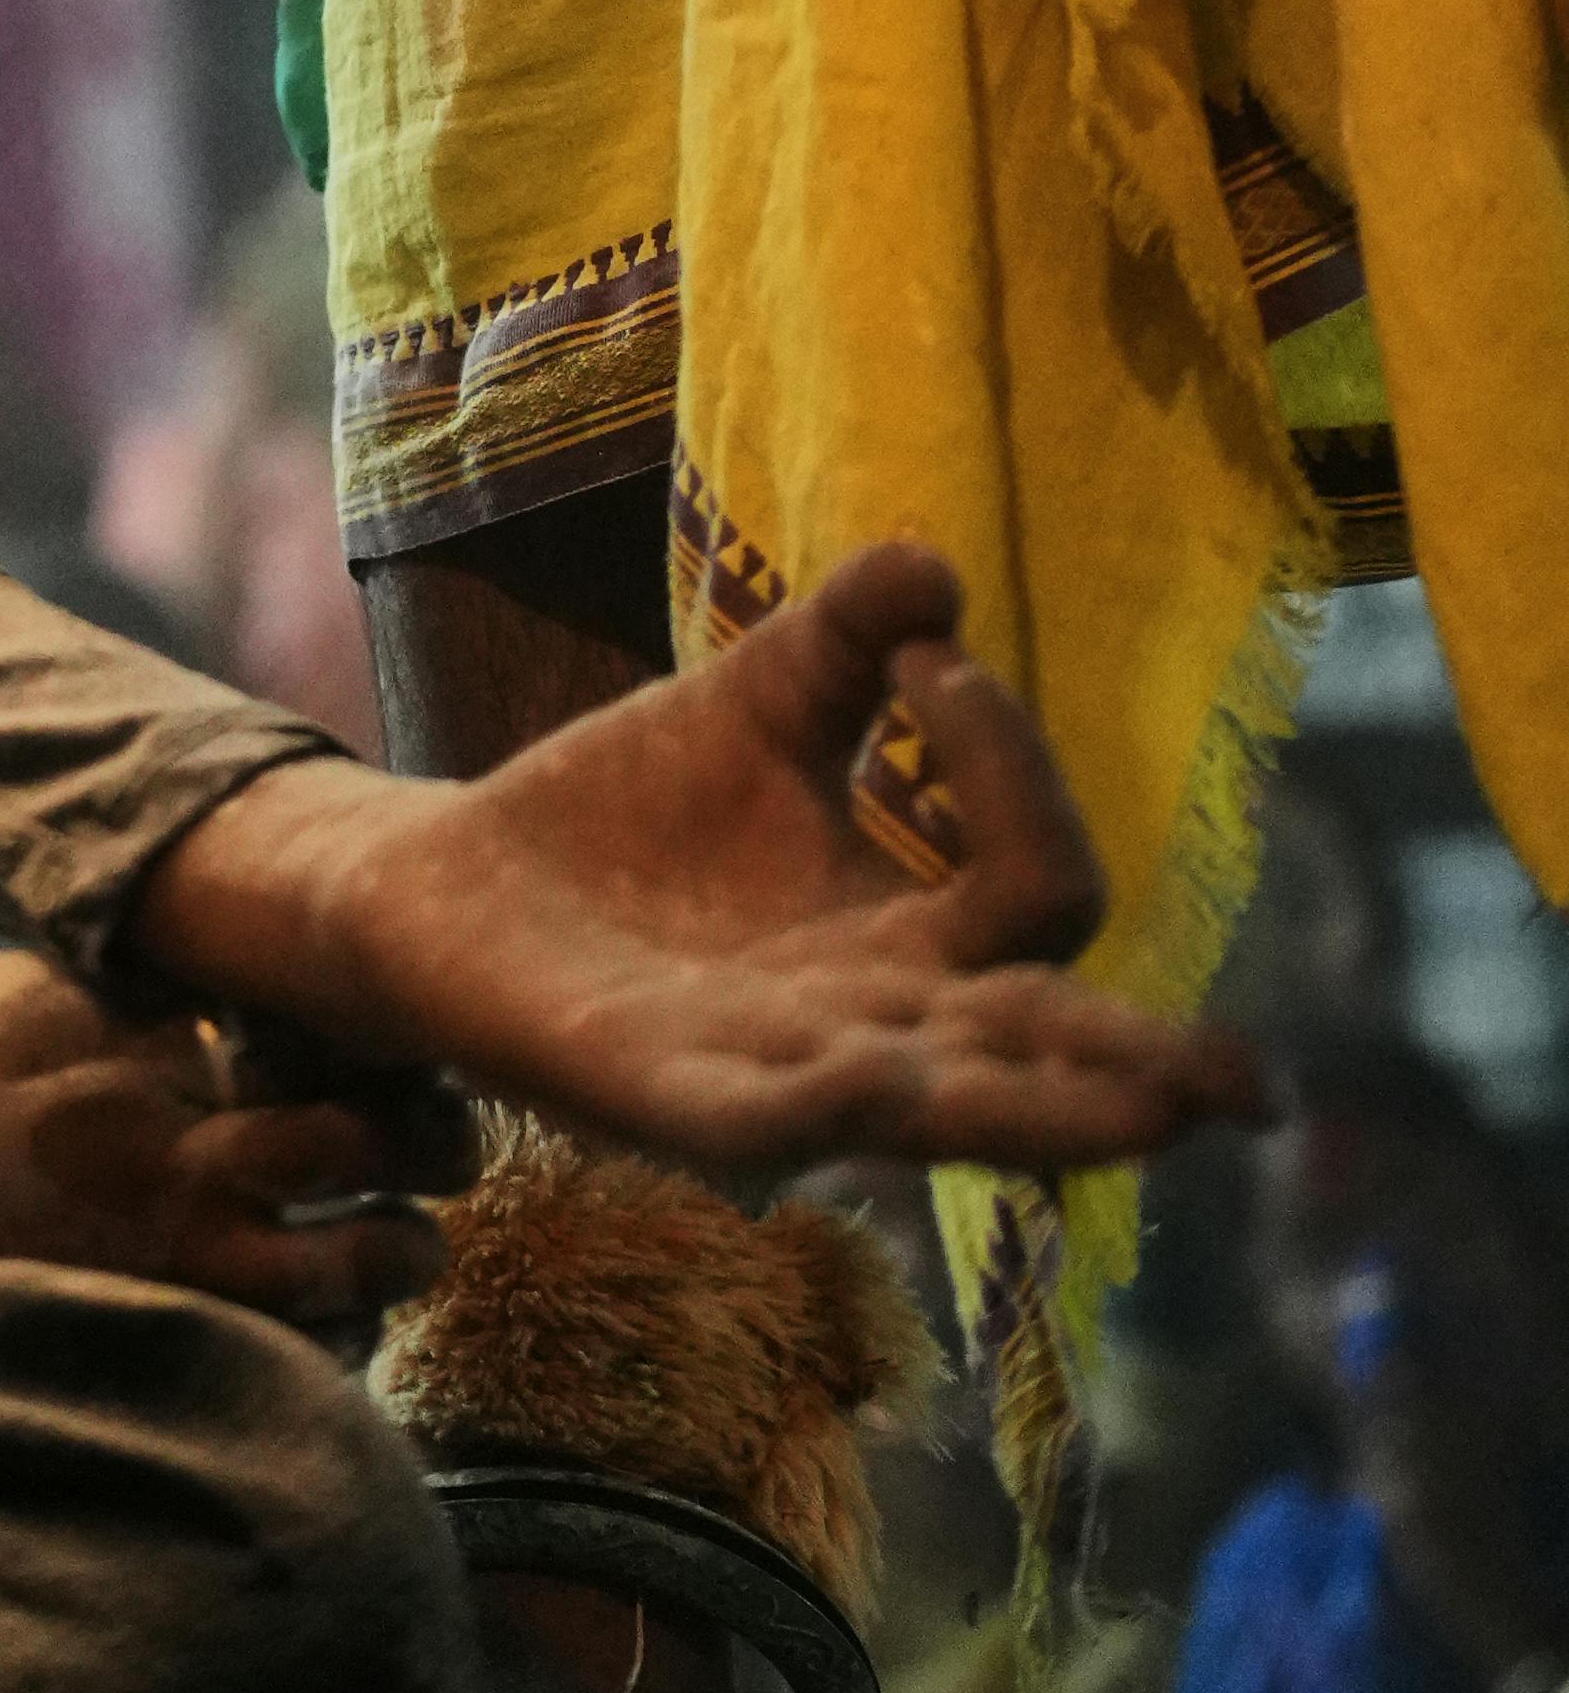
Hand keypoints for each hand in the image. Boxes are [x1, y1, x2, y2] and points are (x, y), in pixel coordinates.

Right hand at [0, 943, 461, 1381]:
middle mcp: (130, 1091)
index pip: (276, 986)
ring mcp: (137, 1215)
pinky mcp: (131, 1330)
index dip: (340, 1016)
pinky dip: (334, 1349)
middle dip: (416, 1120)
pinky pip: (294, 1348)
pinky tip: (329, 1352)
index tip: (367, 1033)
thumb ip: (48, 1028)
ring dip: (399, 1242)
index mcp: (77, 995)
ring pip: (356, 1228)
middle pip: (350, 1095)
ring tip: (409, 1250)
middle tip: (437, 1141)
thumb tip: (146, 1045)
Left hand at [142, 546, 1264, 1191]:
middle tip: (1244, 1085)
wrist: (448, 879)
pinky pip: (755, 1124)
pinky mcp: (659, 1101)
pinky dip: (809, 1105)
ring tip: (1138, 1105)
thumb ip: (842, 641)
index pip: (1039, 895)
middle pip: (1033, 1056)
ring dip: (1024, 1106)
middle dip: (1135, 1070)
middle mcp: (869, 1032)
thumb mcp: (754, 710)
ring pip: (925, 1108)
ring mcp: (773, 1083)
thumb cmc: (627, 817)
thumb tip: (938, 568)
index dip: (1012, 767)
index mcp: (909, 946)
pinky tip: (854, 1084)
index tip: (927, 660)